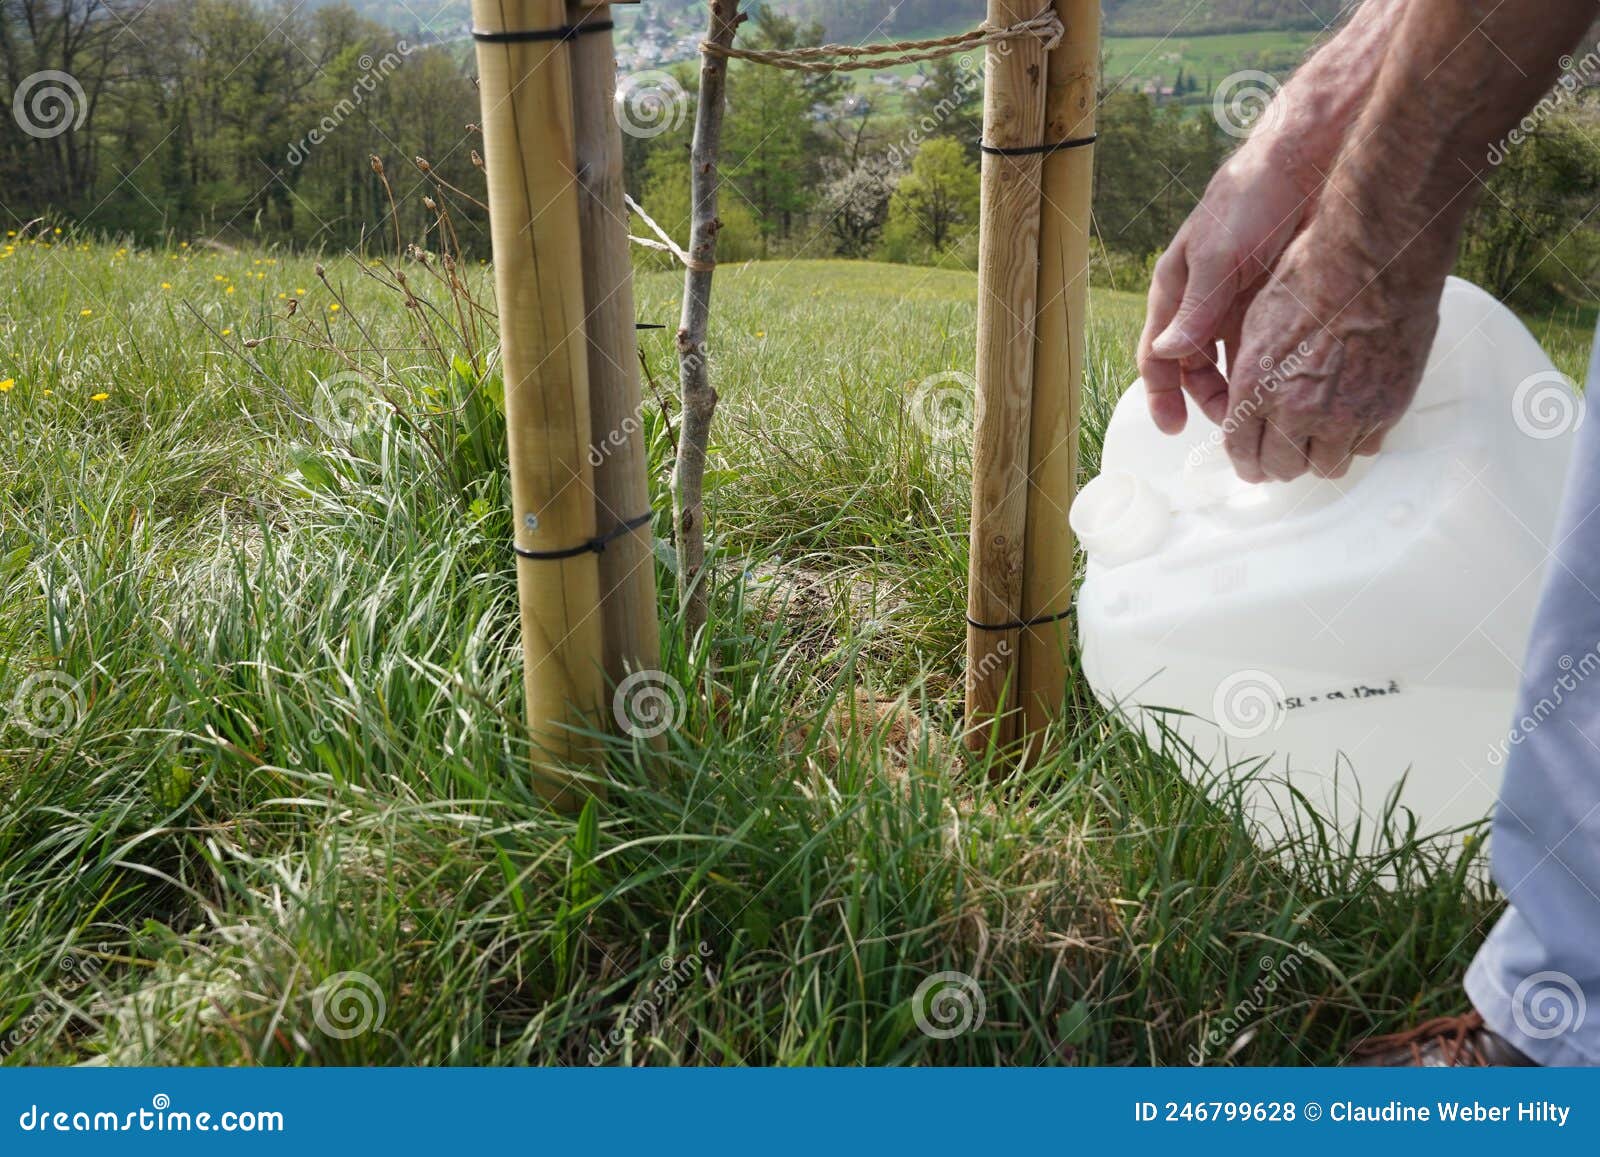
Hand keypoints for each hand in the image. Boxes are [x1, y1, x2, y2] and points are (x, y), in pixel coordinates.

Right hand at [1137, 142, 1313, 434]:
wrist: (1311, 157)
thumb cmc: (1252, 196)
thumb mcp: (1218, 257)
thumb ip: (1195, 309)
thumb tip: (1165, 356)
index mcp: (1177, 289)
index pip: (1156, 355)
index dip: (1160, 393)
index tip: (1173, 427)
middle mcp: (1205, 301)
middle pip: (1195, 367)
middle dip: (1207, 399)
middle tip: (1233, 425)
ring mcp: (1241, 301)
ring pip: (1232, 362)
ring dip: (1240, 390)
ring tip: (1260, 412)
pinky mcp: (1276, 299)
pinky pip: (1266, 346)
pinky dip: (1269, 370)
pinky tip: (1284, 386)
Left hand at [1222, 214, 1447, 482]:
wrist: (1374, 260)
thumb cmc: (1311, 277)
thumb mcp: (1256, 321)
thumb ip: (1248, 371)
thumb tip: (1241, 402)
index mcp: (1256, 386)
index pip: (1241, 448)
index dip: (1245, 461)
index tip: (1250, 465)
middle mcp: (1296, 408)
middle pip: (1282, 467)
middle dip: (1278, 463)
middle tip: (1283, 453)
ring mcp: (1344, 414)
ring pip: (1325, 467)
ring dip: (1318, 456)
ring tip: (1319, 439)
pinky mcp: (1384, 409)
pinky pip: (1364, 448)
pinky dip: (1355, 440)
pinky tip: (1353, 420)